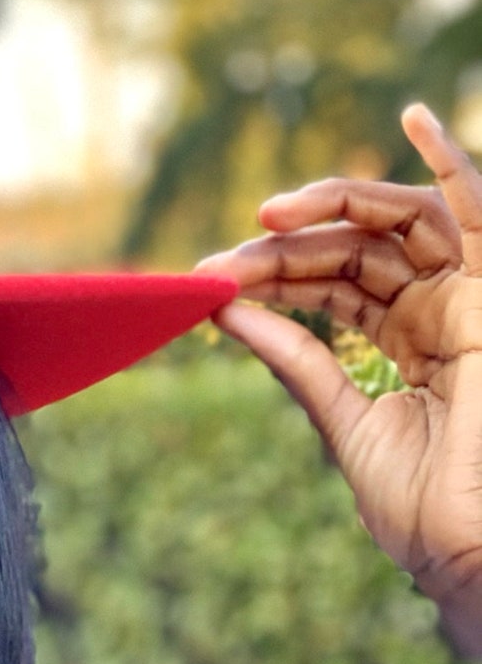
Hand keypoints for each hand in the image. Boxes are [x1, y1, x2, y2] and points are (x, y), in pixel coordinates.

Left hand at [193, 103, 481, 658]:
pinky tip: (415, 116)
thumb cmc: (417, 505)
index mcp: (409, 345)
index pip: (334, 285)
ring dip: (335, 207)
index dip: (274, 276)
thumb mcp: (341, 423)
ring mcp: (471, 300)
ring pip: (400, 224)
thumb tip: (225, 312)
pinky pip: (479, 212)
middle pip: (356, 250)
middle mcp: (441, 313)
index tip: (209, 281)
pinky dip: (453, 161)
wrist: (468, 546)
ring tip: (268, 216)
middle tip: (221, 262)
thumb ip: (295, 362)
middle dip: (285, 248)